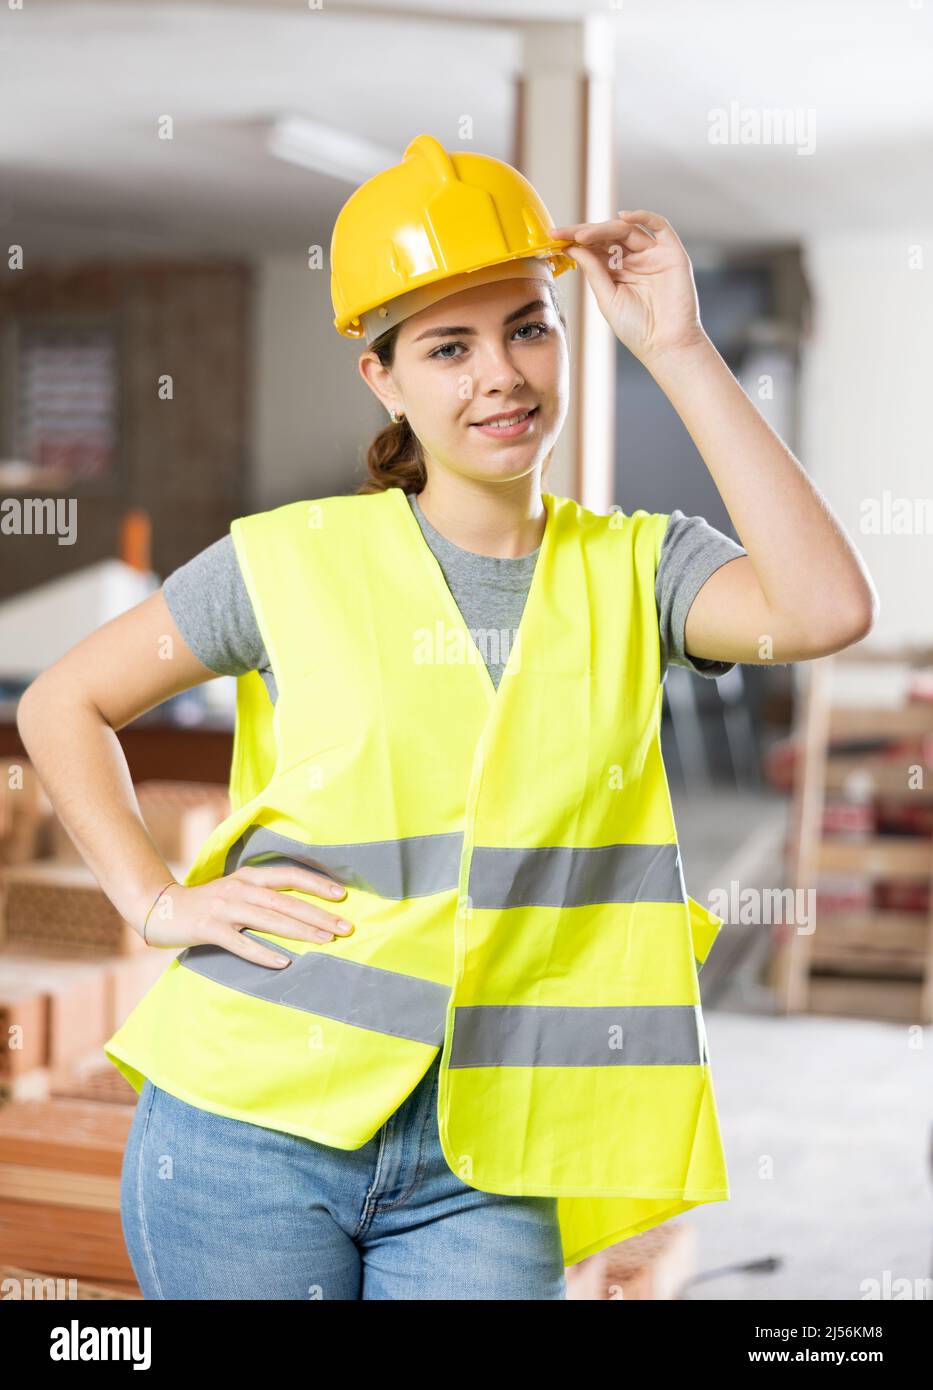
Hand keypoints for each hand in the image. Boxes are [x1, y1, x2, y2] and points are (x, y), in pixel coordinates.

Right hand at [141, 865, 353, 966]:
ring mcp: (224, 909)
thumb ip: (264, 894)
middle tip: (346, 926)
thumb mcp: (237, 890)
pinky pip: (240, 943)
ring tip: (325, 940)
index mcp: (248, 877)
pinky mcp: (209, 929)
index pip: (289, 875)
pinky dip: (263, 953)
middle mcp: (239, 889)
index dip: (316, 884)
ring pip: (269, 919)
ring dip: (300, 930)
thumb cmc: (207, 903)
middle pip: (286, 901)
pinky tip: (284, 963)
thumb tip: (303, 906)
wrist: (160, 908)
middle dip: (318, 913)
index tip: (342, 896)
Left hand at [548, 210, 708, 365]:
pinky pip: (660, 226)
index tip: (553, 238)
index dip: (575, 241)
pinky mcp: (672, 253)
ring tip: (582, 235)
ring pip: (628, 229)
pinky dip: (644, 216)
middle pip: (608, 236)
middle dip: (585, 232)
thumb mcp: (607, 298)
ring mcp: (654, 255)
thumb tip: (574, 247)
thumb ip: (594, 271)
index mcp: (618, 272)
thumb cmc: (638, 329)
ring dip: (604, 228)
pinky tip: (624, 217)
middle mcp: (635, 260)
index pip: (595, 248)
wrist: (666, 345)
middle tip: (563, 233)